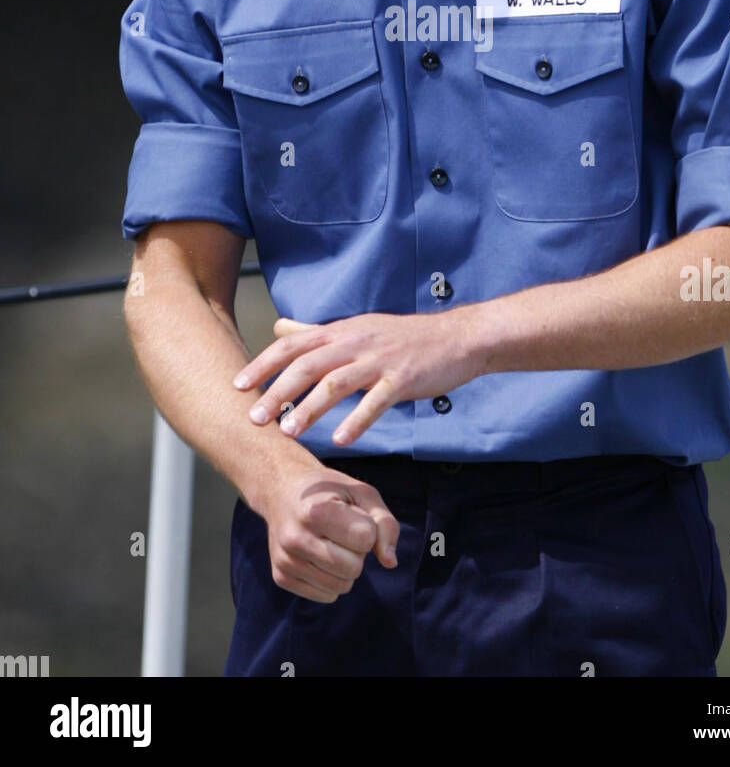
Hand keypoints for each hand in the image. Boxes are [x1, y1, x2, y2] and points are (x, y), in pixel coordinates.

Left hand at [233, 309, 481, 445]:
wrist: (456, 337)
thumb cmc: (403, 338)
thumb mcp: (357, 328)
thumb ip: (316, 332)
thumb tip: (278, 327)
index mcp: (342, 331)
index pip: (293, 344)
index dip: (264, 364)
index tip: (237, 385)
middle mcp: (356, 341)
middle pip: (308, 365)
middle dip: (277, 391)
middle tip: (254, 418)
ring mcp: (381, 359)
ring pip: (337, 382)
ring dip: (310, 408)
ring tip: (289, 431)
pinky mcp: (404, 378)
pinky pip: (376, 401)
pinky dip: (356, 420)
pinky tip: (340, 440)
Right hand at [260, 464, 399, 599]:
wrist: (282, 491)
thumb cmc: (330, 492)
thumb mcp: (362, 493)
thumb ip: (384, 523)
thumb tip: (390, 562)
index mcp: (315, 511)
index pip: (365, 539)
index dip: (368, 528)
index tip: (353, 515)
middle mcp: (295, 538)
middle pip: (353, 568)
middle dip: (357, 552)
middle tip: (342, 531)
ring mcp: (285, 560)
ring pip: (341, 586)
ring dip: (346, 567)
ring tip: (330, 542)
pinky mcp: (281, 577)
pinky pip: (327, 596)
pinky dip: (331, 579)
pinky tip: (319, 556)